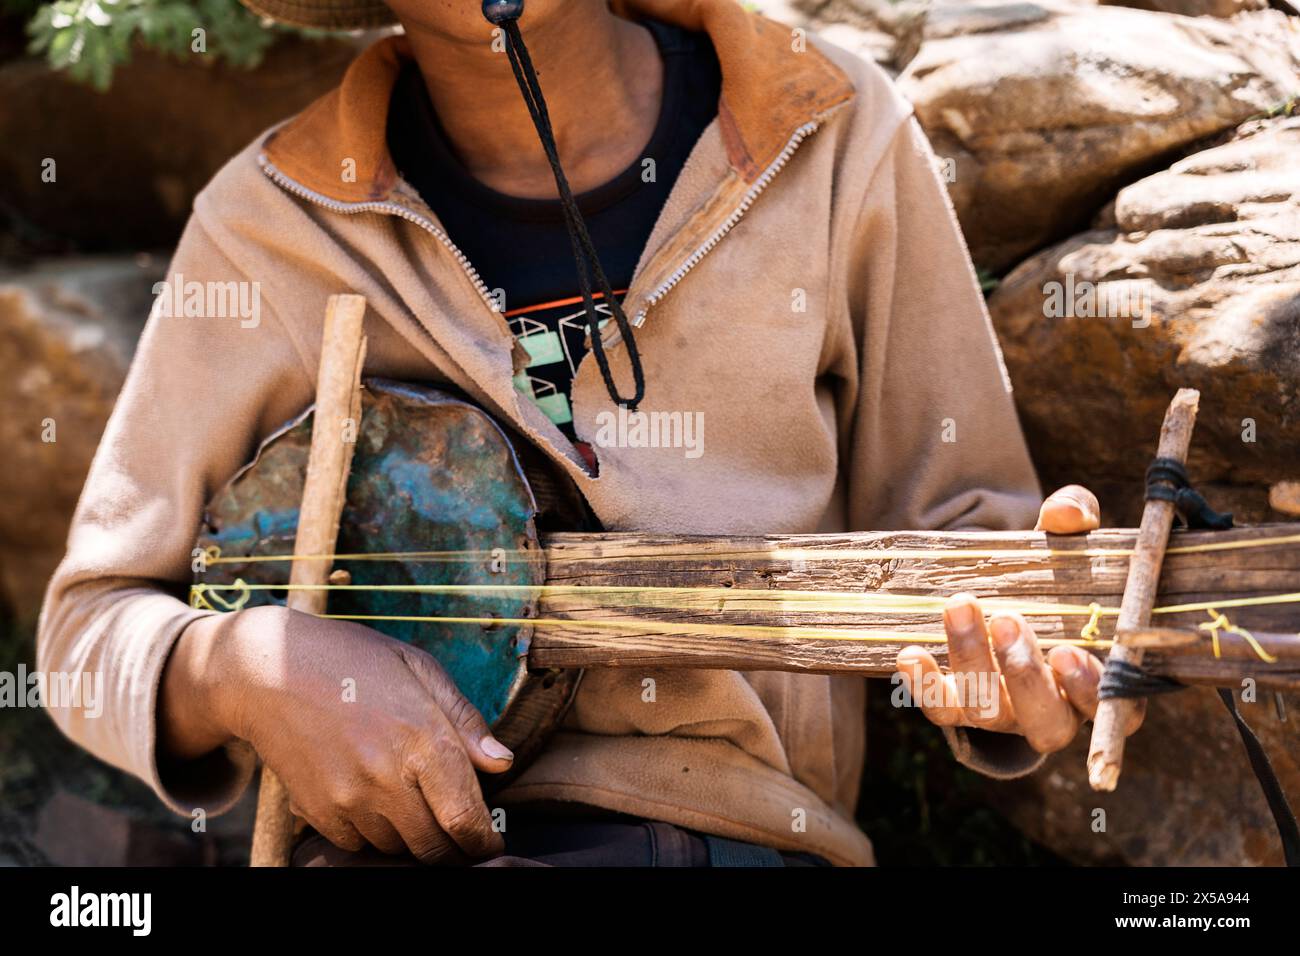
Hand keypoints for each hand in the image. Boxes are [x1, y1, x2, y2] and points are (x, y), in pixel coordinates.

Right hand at [162, 605, 511, 862]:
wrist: (269, 671)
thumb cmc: (353, 660)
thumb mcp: (418, 669)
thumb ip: (464, 720)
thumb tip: (502, 762)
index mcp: (424, 739)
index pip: (465, 819)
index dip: (483, 842)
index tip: (489, 844)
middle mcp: (388, 777)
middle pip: (434, 847)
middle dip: (454, 848)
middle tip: (460, 836)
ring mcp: (350, 799)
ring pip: (398, 848)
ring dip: (413, 837)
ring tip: (413, 804)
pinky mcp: (319, 812)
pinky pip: (359, 844)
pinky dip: (374, 834)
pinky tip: (376, 802)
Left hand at [895, 485, 1142, 752]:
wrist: (999, 588)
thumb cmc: (1049, 574)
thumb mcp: (1065, 542)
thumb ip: (1075, 520)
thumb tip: (1065, 513)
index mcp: (1097, 680)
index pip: (1106, 704)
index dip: (1088, 688)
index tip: (1066, 653)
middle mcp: (1054, 710)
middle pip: (1046, 720)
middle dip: (1024, 675)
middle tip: (1007, 620)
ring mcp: (1004, 715)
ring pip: (989, 712)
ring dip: (972, 661)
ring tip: (960, 606)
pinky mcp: (959, 709)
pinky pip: (941, 709)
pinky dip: (923, 685)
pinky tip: (911, 654)